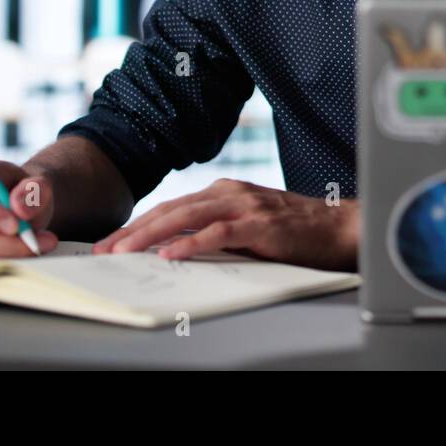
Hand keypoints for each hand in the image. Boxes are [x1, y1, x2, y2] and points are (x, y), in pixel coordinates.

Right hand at [0, 160, 59, 261]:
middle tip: (38, 242)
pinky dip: (1, 261)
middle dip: (5, 243)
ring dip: (7, 254)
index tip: (15, 225)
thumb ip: (34, 190)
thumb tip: (18, 209)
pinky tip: (19, 251)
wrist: (22, 205)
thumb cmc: (26, 192)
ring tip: (35, 245)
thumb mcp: (39, 184)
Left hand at [93, 179, 358, 270]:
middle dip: (134, 230)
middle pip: (171, 209)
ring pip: (187, 218)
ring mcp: (245, 205)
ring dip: (152, 235)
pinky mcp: (261, 224)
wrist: (340, 226)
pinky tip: (171, 254)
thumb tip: (176, 249)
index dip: (138, 224)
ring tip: (126, 251)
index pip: (171, 207)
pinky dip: (192, 243)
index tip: (111, 242)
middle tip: (105, 249)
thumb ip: (217, 229)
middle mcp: (230, 192)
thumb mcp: (249, 224)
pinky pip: (219, 233)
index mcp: (224, 191)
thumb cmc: (296, 229)